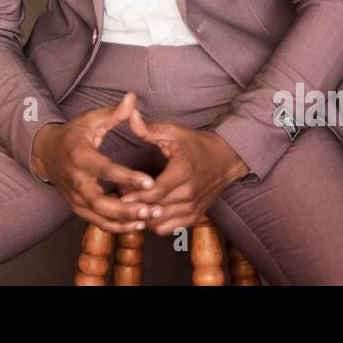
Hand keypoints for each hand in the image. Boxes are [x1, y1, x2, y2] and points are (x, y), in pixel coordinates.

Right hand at [31, 91, 158, 233]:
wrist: (46, 153)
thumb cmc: (73, 135)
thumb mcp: (91, 120)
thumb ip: (114, 113)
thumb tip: (132, 98)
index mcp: (80, 156)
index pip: (104, 170)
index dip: (127, 177)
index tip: (150, 182)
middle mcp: (76, 180)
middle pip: (100, 202)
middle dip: (127, 209)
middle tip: (152, 210)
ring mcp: (75, 197)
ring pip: (99, 217)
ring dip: (124, 221)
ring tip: (150, 219)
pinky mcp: (77, 207)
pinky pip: (97, 222)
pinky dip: (116, 227)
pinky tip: (137, 225)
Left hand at [116, 105, 251, 235]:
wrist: (225, 160)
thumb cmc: (196, 144)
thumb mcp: (174, 132)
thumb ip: (149, 128)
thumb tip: (130, 114)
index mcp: (183, 171)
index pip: (157, 190)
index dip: (137, 193)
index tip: (119, 191)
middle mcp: (189, 193)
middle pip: (156, 208)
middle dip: (134, 205)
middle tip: (116, 197)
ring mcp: (192, 207)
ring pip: (160, 222)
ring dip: (142, 217)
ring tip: (127, 205)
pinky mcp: (194, 217)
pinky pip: (168, 228)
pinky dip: (153, 224)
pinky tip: (143, 213)